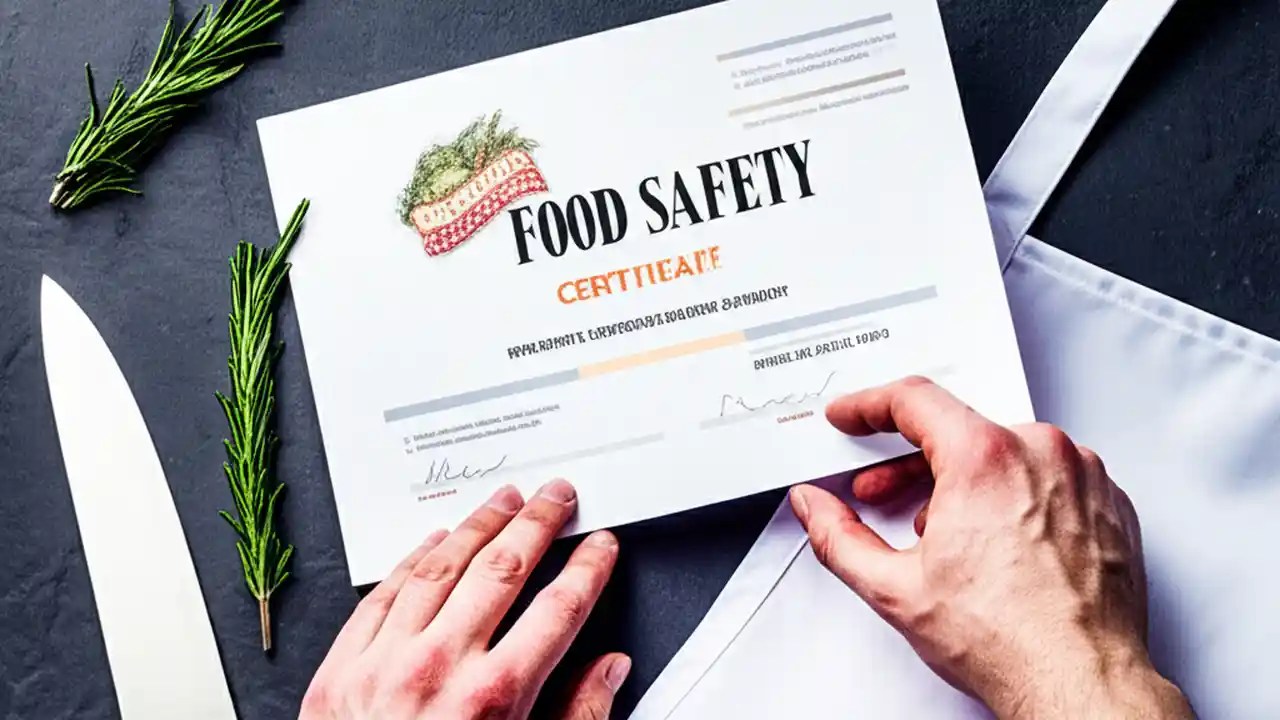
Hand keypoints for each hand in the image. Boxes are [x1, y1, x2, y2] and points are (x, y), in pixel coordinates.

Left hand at [301, 480, 628, 719]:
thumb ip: (577, 717)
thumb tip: (610, 670)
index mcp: (495, 700)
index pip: (558, 609)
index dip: (587, 569)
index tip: (601, 546)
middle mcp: (440, 670)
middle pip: (503, 570)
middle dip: (538, 524)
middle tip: (558, 496)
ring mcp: (384, 665)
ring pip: (440, 568)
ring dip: (478, 525)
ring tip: (504, 501)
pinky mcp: (340, 671)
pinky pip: (381, 596)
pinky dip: (410, 560)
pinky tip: (433, 539)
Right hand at [790, 377, 1192, 718]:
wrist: (1079, 681)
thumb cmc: (1008, 639)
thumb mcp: (895, 588)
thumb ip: (839, 537)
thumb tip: (817, 509)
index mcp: (984, 458)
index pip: (913, 400)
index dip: (869, 406)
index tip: (853, 416)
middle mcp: (1040, 452)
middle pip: (958, 429)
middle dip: (910, 460)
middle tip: (882, 492)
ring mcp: (1081, 474)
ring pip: (1006, 451)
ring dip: (964, 479)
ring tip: (943, 529)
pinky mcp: (1107, 499)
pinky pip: (1049, 475)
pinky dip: (1015, 494)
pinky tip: (996, 539)